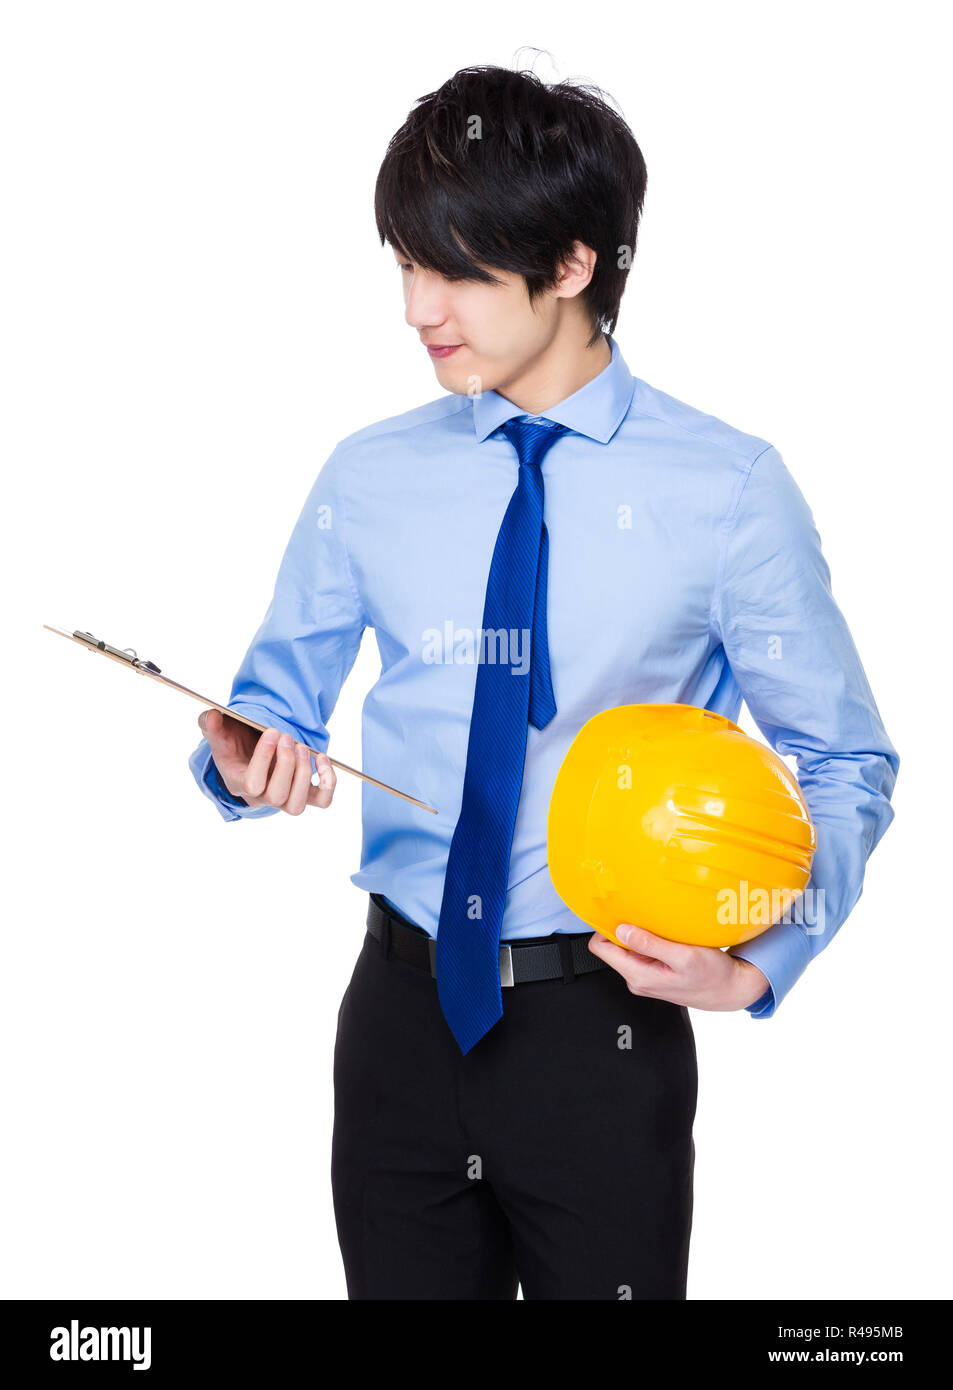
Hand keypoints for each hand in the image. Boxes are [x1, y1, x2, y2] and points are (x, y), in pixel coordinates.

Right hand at [198, 708, 335, 814]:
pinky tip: (322, 758)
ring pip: (296, 805)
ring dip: (304, 774)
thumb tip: (212, 716)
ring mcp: (285, 798)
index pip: (253, 784)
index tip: (272, 732)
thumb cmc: (234, 745)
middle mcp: (262, 797)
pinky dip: (328, 781)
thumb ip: (211, 725)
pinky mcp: (305, 794)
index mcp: (240, 783)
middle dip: (285, 764)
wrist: (250, 755)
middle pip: (277, 796)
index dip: (264, 759)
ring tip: (302, 746)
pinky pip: (322, 800)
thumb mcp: (220, 735)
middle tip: (287, 736)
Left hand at [587, 923, 769, 1011]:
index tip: (617, 912)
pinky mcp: (655, 972)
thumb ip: (650, 944)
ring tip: (659, 925)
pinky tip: (665, 935)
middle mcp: (638, 978)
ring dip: (639, 934)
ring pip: (628, 948)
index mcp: (639, 975)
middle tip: (642, 914)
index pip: (600, 949)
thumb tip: (622, 931)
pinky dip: (650, 940)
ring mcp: (645, 976)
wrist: (730, 989)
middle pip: (613, 946)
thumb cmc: (712, 976)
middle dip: (624, 929)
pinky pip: (642, 951)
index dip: (605, 928)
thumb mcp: (683, 956)